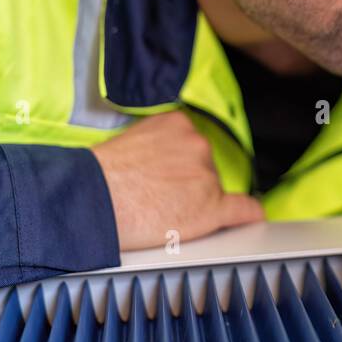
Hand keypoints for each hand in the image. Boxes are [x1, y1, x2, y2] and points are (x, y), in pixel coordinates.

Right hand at [91, 110, 264, 250]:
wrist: (90, 200)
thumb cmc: (98, 176)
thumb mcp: (130, 140)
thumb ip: (158, 145)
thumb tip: (164, 162)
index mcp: (178, 123)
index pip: (193, 144)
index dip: (181, 164)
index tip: (172, 175)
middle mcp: (198, 143)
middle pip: (204, 168)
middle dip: (187, 182)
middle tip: (156, 197)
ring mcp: (207, 175)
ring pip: (213, 191)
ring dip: (196, 202)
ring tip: (159, 212)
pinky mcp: (211, 207)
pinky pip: (244, 210)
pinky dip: (248, 215)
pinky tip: (251, 218)